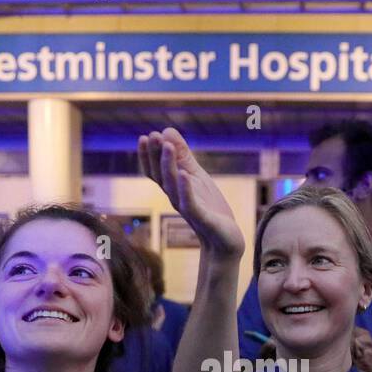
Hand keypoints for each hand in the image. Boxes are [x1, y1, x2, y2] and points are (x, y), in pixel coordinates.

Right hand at [138, 128, 244, 259]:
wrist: (224, 240)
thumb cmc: (209, 207)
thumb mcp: (196, 176)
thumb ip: (182, 156)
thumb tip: (167, 130)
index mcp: (173, 188)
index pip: (155, 171)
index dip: (149, 155)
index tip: (147, 136)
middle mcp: (176, 198)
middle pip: (160, 176)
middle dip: (155, 156)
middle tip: (152, 136)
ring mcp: (188, 209)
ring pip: (173, 187)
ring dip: (169, 166)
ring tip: (167, 146)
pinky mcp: (202, 218)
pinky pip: (190, 203)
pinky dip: (186, 189)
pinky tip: (185, 175)